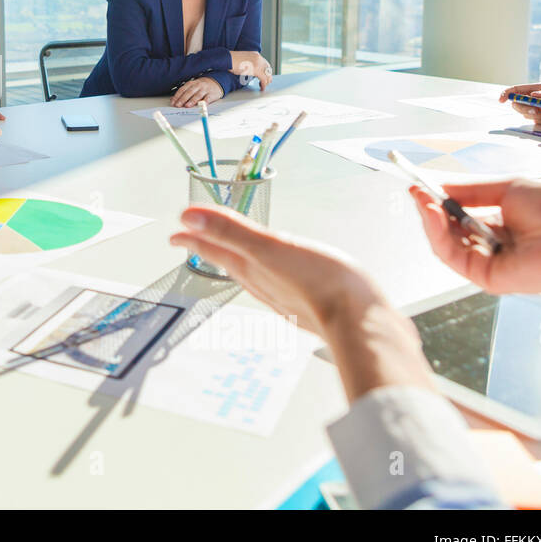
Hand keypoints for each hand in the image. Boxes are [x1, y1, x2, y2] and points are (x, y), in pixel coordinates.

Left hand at [169, 205, 432, 400]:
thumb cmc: (323, 284)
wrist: (364, 325)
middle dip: (212, 248)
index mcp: (253, 268)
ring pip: (253, 276)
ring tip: (231, 256)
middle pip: (229, 263)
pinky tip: (281, 278)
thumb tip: (189, 216)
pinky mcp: (311, 306)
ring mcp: (287, 297)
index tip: (176, 233)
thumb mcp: (272, 247)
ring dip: (238, 262)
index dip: (193, 238)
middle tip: (196, 240)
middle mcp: (264, 285)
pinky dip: (270, 276)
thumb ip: (230, 230)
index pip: (213, 249)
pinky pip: (280, 286)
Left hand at [171, 76, 222, 107]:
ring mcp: (205, 89)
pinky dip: (204, 102)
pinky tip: (200, 106)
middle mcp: (198, 85)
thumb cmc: (201, 87)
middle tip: (178, 105)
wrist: (215, 83)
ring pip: (198, 95)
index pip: (182, 89)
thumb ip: (183, 93)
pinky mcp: (212, 94)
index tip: (173, 102)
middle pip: (189, 92)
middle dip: (183, 99)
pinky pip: (207, 98)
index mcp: (191, 83)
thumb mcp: (191, 87)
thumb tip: (172, 100)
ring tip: (187, 106)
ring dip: (192, 100)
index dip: (177, 96)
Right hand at [230, 50, 272, 90]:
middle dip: (268, 76)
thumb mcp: (242, 60)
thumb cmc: (230, 60)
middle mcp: (258, 58)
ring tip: (264, 86)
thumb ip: (248, 63)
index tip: (265, 75)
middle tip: (267, 82)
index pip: (265, 63)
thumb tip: (249, 71)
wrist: (227, 58)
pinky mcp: (256, 70)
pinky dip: (264, 84)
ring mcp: (258, 63)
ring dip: (267, 81)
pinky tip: (262, 88)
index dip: (266, 70)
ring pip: (267, 74)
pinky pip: (263, 79)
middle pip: (268, 68)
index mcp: (255, 54)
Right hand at [410, 180, 540, 296]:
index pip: (462, 215)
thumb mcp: (508, 189)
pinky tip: (434, 213)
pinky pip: (452, 256)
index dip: (440, 201)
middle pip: (450, 230)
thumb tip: (438, 187)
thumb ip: (470, 190)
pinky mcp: (486, 277)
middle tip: (416, 191)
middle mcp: (494, 245)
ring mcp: (489, 262)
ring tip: (422, 199)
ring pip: (446, 244)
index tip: (422, 186)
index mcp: (502, 224)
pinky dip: (438, 234)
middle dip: (430, 210)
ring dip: (430, 220)